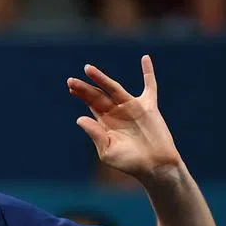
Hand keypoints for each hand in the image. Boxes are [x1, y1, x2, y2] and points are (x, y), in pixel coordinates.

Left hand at [67, 55, 182, 182]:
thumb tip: (79, 118)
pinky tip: (145, 58)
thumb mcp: (107, 151)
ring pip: (115, 88)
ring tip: (88, 69)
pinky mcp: (149, 106)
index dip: (80, 95)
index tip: (70, 87)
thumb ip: (95, 134)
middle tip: (70, 80)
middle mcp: (116, 113)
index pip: (90, 105)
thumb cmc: (130, 162)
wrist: (155, 166)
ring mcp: (132, 108)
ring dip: (102, 79)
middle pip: (98, 96)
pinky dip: (148, 72)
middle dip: (84, 88)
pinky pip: (150, 86)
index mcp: (105, 123)